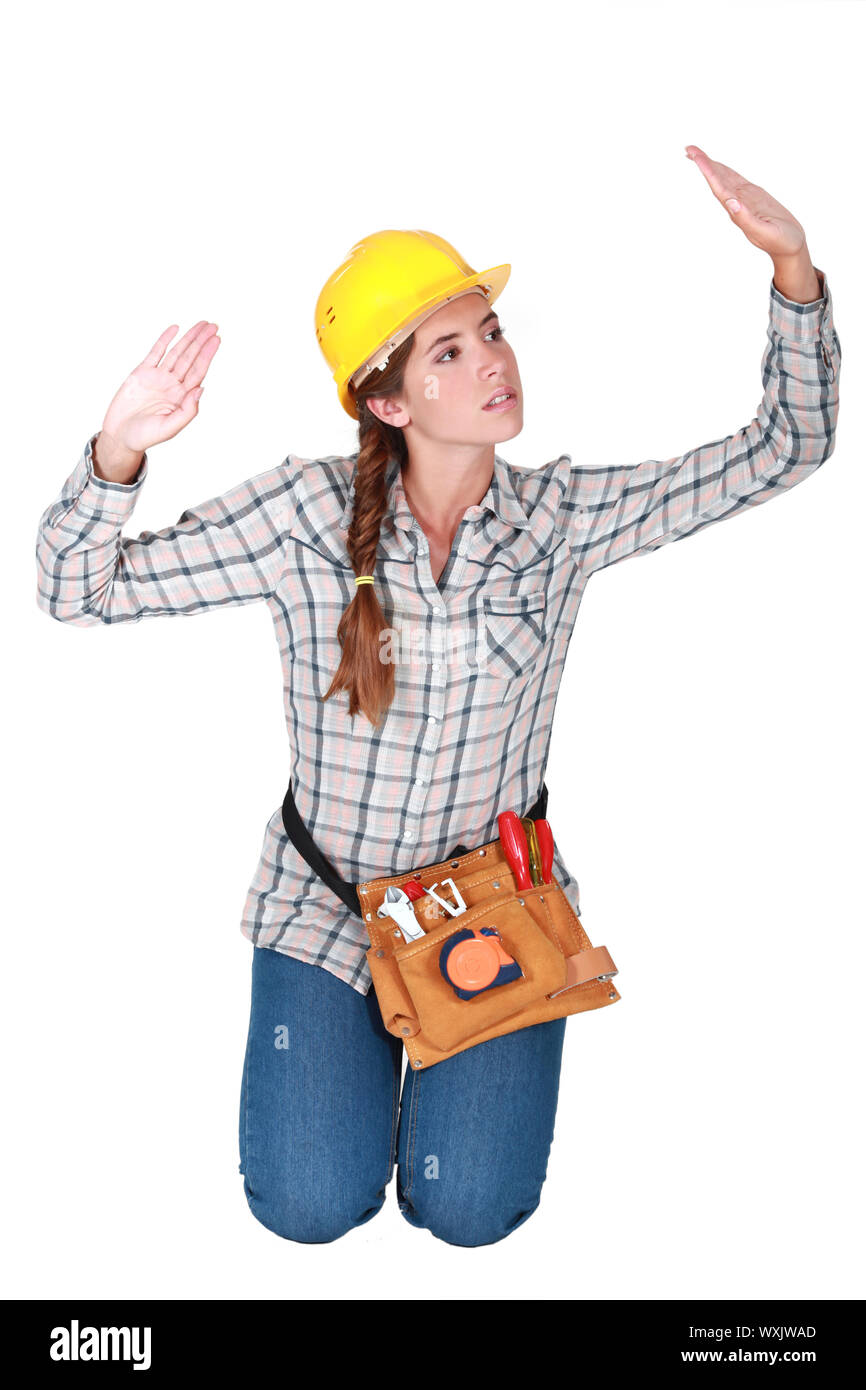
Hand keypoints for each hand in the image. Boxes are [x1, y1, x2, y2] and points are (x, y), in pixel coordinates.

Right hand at [100, 321, 220, 456]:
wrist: (120, 435)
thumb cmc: (145, 436)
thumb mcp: (169, 428)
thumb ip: (187, 411)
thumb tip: (201, 390)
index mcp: (182, 397)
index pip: (198, 372)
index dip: (208, 355)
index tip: (216, 340)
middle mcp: (172, 385)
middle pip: (191, 358)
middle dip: (202, 342)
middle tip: (213, 326)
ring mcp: (158, 377)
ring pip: (177, 353)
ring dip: (189, 338)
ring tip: (201, 324)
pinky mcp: (141, 372)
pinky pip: (156, 352)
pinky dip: (165, 340)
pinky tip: (175, 329)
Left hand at [685, 145, 806, 260]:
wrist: (790, 248)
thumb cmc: (780, 243)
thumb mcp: (765, 232)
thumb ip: (747, 219)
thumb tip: (731, 203)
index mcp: (737, 211)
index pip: (718, 187)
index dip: (706, 171)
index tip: (694, 157)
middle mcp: (738, 204)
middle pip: (718, 179)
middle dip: (704, 164)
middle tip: (689, 148)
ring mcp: (745, 200)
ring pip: (726, 179)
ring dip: (712, 166)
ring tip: (698, 154)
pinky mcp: (755, 197)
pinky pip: (737, 181)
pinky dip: (727, 172)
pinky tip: (719, 168)